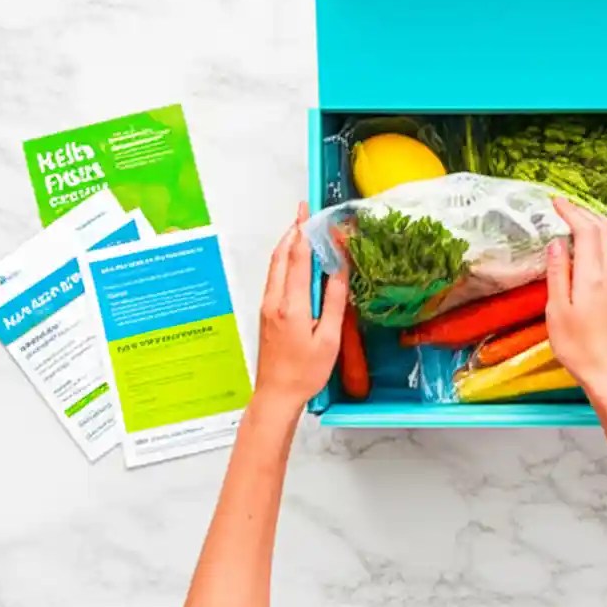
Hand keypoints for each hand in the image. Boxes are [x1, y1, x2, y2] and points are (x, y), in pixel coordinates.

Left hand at [254, 203, 348, 409]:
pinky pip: (274, 278)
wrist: (276, 394)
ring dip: (287, 245)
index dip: (306, 233)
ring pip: (275, 266)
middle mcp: (274, 301)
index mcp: (291, 306)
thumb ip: (333, 302)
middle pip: (281, 256)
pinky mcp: (266, 313)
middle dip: (293, 231)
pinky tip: (294, 260)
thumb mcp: (328, 338)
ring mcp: (267, 307)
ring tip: (301, 229)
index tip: (312, 214)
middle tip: (304, 212)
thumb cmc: (305, 373)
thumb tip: (340, 271)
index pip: (298, 259)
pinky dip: (284, 262)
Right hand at [545, 197, 606, 392]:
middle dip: (582, 211)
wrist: (606, 369)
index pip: (586, 230)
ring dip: (592, 224)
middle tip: (562, 205)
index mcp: (593, 275)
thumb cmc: (576, 345)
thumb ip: (558, 272)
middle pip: (602, 228)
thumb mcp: (557, 309)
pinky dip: (598, 240)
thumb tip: (557, 242)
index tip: (555, 202)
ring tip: (571, 219)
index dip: (571, 211)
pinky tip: (585, 246)